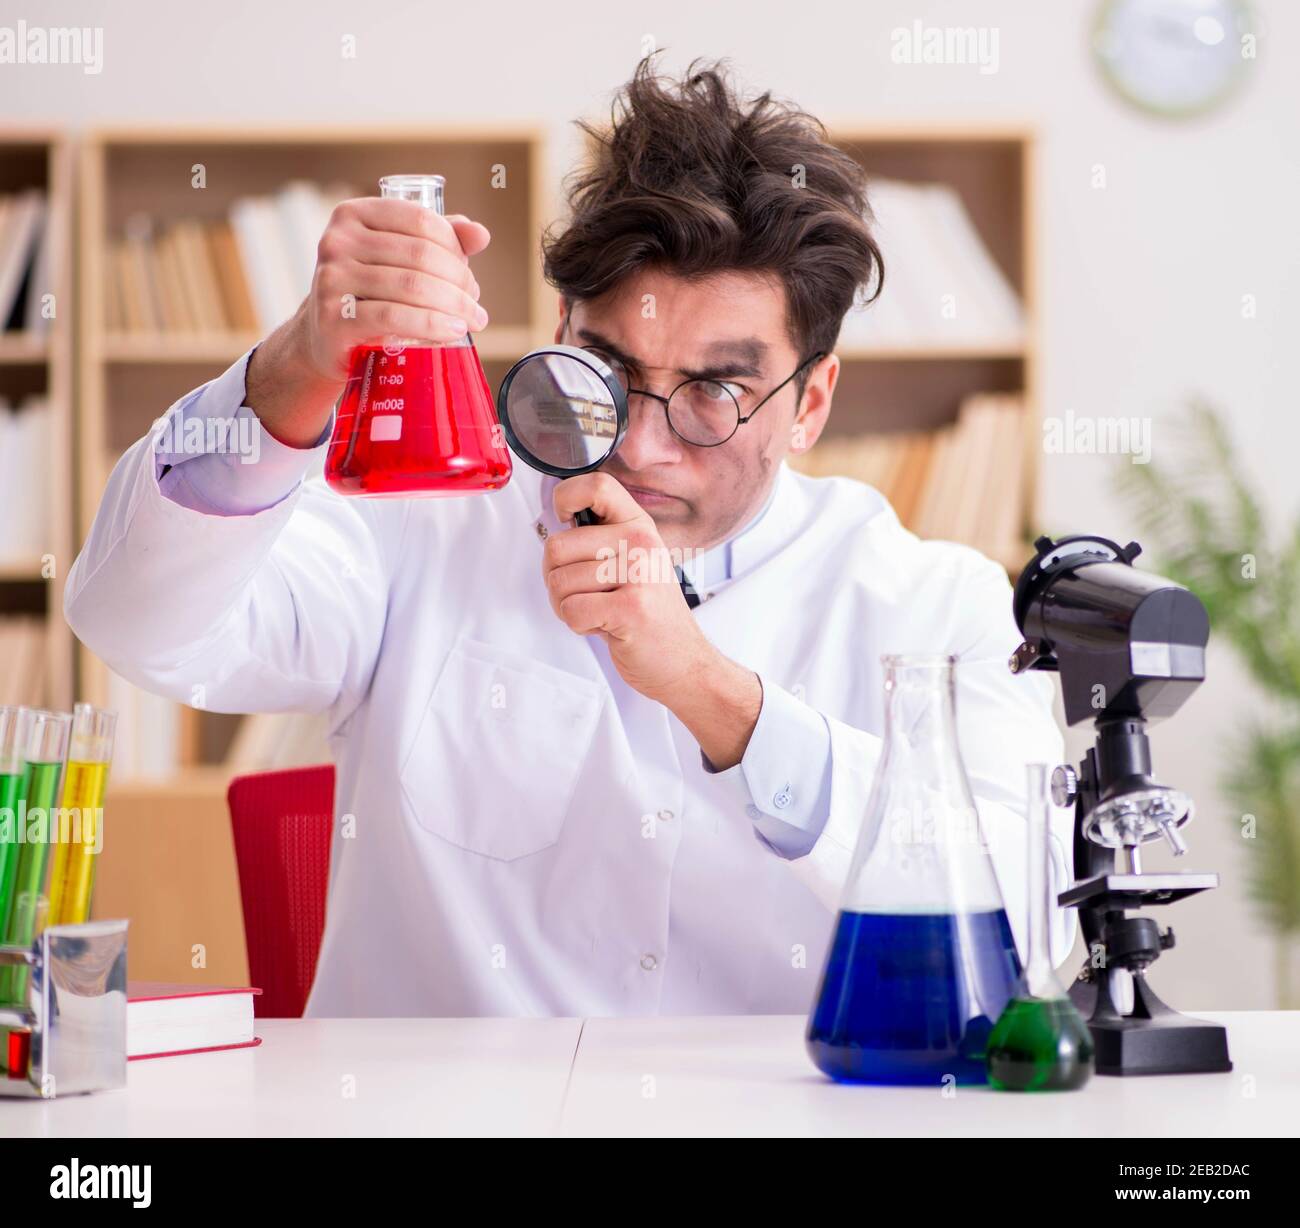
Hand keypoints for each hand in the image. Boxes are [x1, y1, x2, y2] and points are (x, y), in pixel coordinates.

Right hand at [246, 199, 490, 446]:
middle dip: (459, 282)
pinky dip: (432, 324)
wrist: (326, 338)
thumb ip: (439, 240)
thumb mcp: (400, 259)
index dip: (455, 248)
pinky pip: (394, 317)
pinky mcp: (334, 318)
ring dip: (454, 306)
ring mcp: (332, 278)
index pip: (420, 220)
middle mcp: (338, 240)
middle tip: (474, 306)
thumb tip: (480, 234)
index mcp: (355, 214)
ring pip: (412, 286)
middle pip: (421, 254)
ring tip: (472, 321)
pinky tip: (453, 331)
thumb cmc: (370, 293)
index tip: (469, 276)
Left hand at [542, 472, 761, 767]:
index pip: (595, 485)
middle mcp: (640, 542)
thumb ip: (599, 540)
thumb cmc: (650, 614)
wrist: (684, 661)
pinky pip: (572, 611)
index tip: (563, 520)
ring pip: (560, 583)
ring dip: (568, 607)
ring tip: (601, 612)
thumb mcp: (634, 563)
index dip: (565, 498)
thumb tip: (555, 525)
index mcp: (638, 526)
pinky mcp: (631, 607)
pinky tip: (606, 626)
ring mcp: (638, 574)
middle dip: (557, 579)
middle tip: (587, 594)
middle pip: (557, 546)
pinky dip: (579, 626)